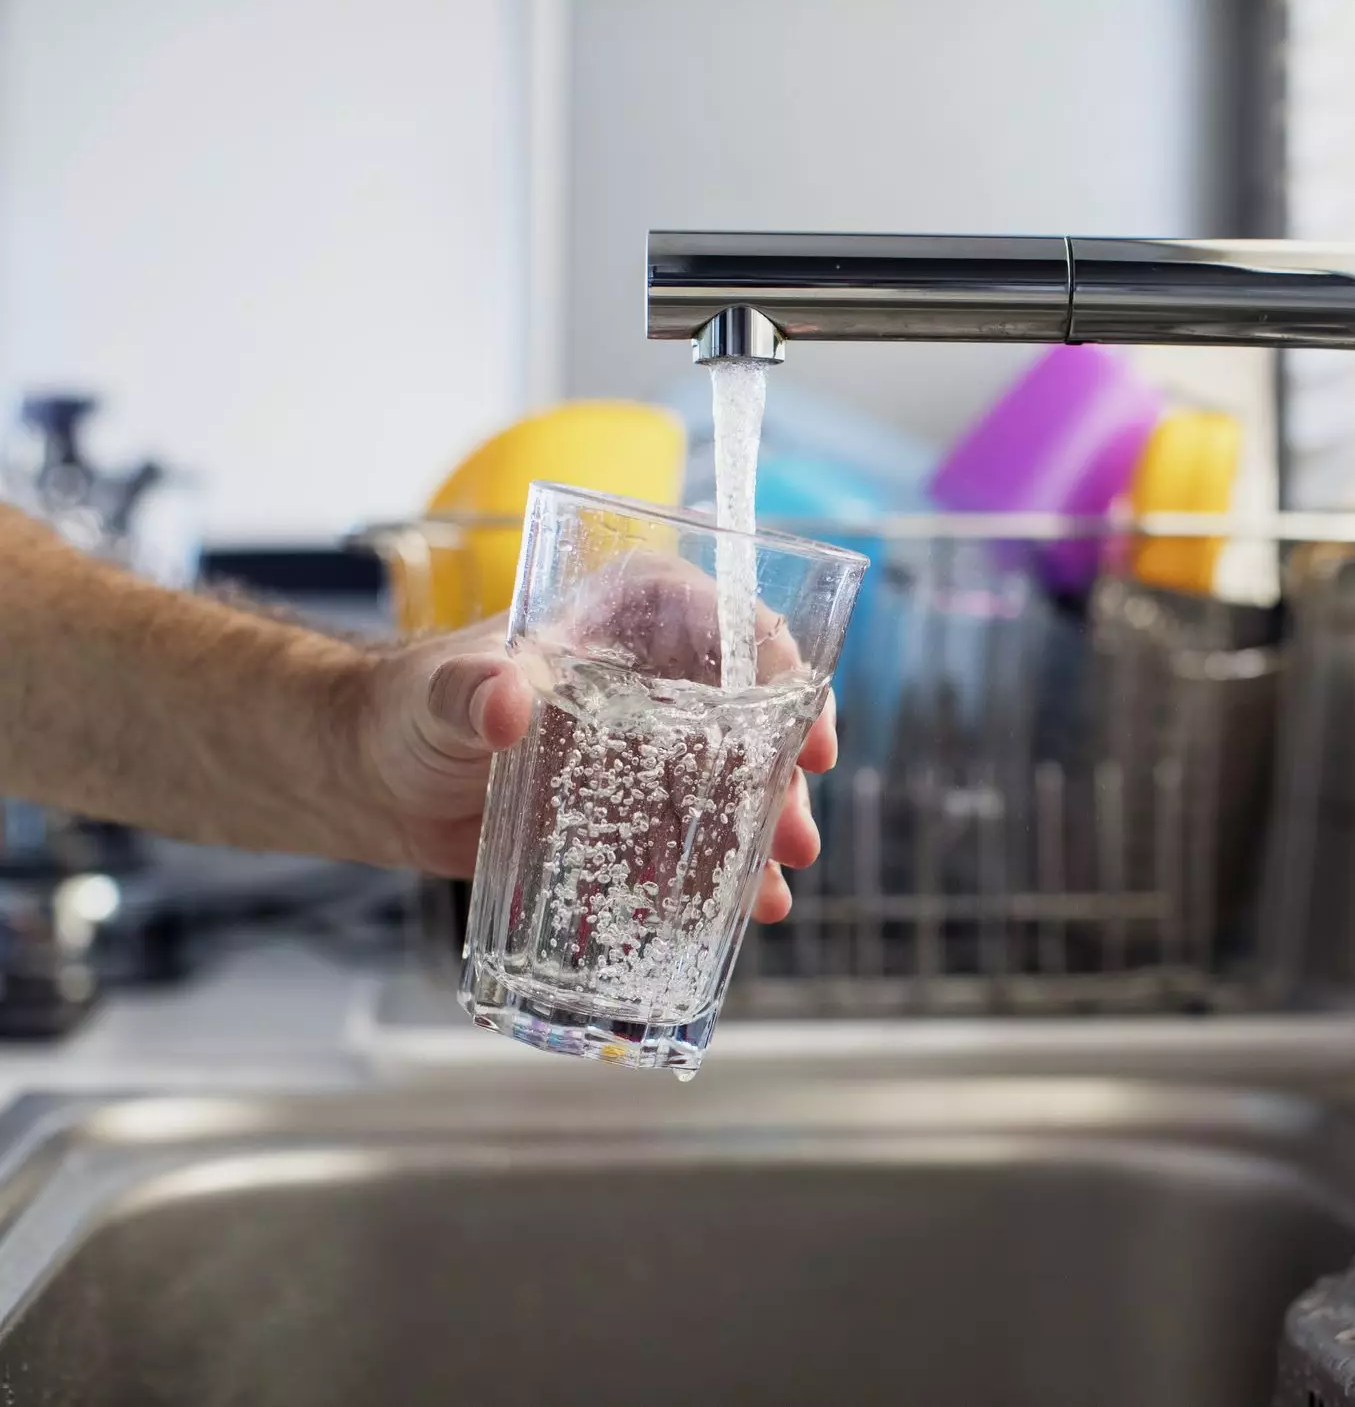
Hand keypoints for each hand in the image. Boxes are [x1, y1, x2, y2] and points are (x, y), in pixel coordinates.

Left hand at [350, 616, 835, 921]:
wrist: (373, 782)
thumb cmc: (402, 709)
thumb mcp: (436, 694)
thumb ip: (468, 691)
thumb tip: (505, 698)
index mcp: (630, 617)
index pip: (734, 627)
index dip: (784, 680)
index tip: (807, 740)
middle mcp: (657, 676)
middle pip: (753, 718)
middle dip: (783, 784)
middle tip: (795, 841)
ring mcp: (650, 748)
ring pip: (734, 785)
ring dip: (761, 839)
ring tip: (768, 896)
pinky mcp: (631, 810)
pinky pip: (692, 837)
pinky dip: (716, 875)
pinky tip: (732, 912)